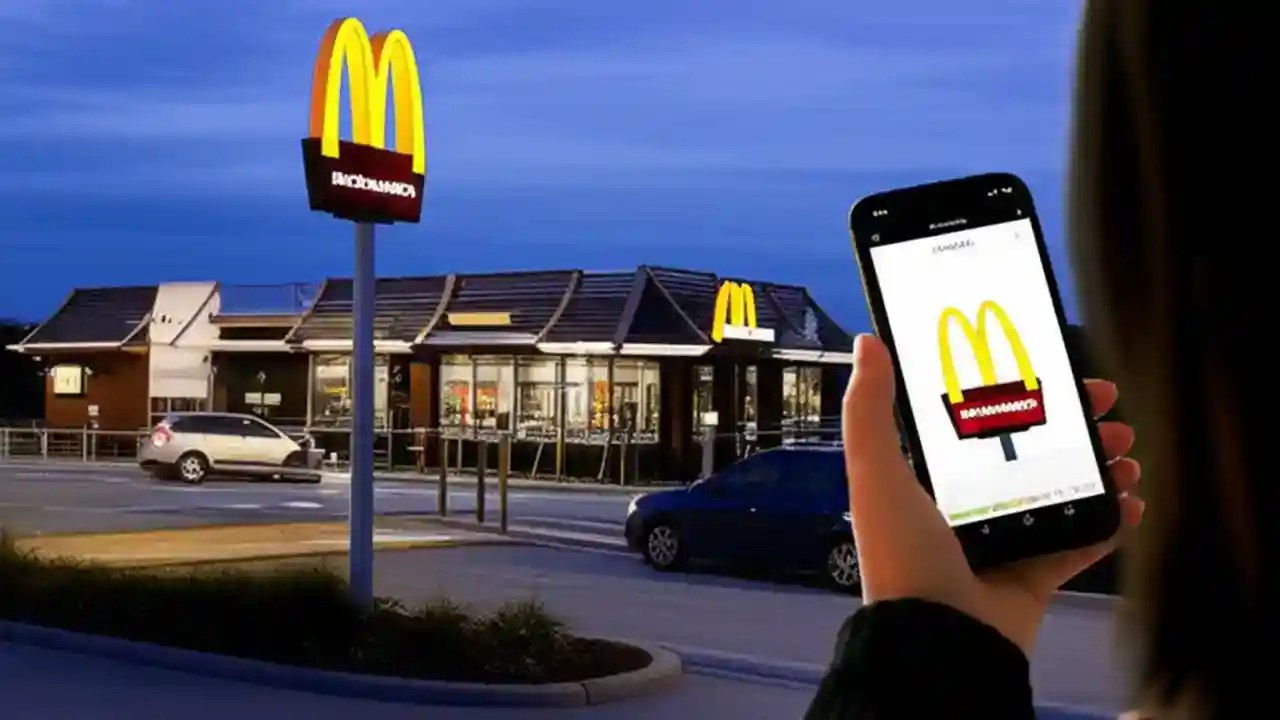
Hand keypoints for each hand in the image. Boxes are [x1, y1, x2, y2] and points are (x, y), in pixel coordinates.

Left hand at [843, 334, 1143, 654]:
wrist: (935, 640)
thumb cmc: (904, 552)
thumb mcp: (876, 473)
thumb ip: (870, 409)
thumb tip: (868, 342)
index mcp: (931, 481)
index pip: (982, 425)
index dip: (1021, 397)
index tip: (1059, 375)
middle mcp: (968, 508)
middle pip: (1032, 454)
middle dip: (1076, 430)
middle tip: (1110, 412)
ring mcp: (1005, 543)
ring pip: (1063, 494)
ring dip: (1100, 470)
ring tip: (1128, 456)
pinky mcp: (1035, 577)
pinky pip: (1081, 543)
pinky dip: (1111, 523)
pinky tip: (1134, 501)